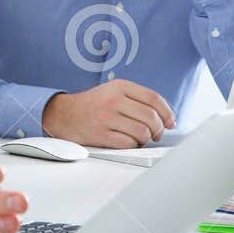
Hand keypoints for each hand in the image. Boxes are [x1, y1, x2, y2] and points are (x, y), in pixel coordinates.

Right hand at [42, 80, 175, 147]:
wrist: (63, 115)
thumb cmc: (93, 105)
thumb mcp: (113, 92)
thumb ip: (138, 100)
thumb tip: (168, 119)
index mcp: (119, 86)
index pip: (154, 99)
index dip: (168, 113)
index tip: (171, 122)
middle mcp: (113, 100)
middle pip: (151, 117)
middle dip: (158, 129)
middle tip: (156, 134)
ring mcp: (106, 117)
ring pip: (142, 132)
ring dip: (145, 139)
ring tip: (139, 138)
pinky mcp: (100, 134)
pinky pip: (129, 144)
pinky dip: (132, 146)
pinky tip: (127, 142)